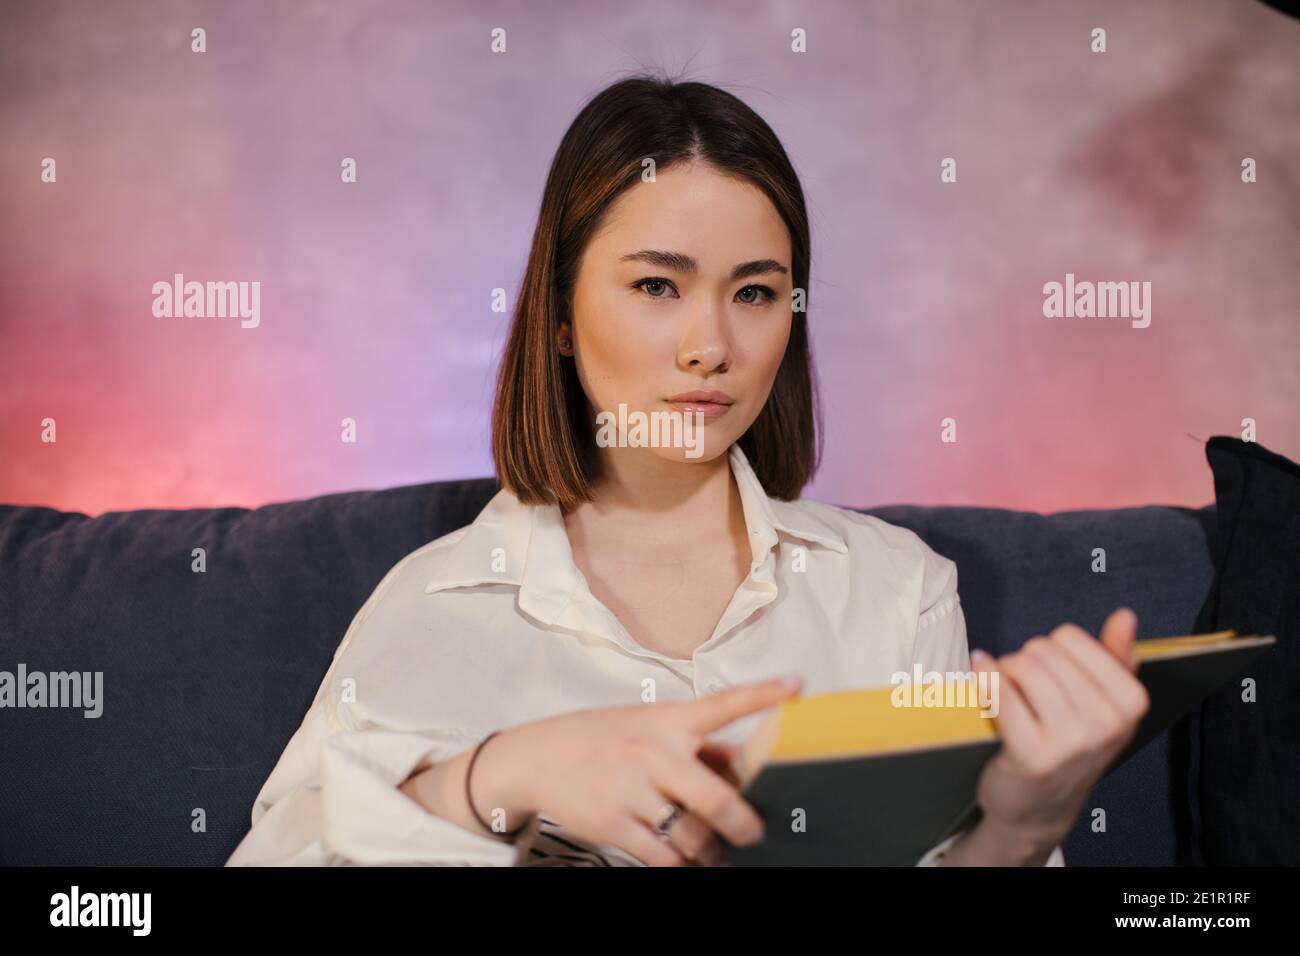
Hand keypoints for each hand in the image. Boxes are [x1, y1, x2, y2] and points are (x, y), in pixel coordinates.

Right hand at [480, 674, 803, 865]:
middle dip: (743, 823)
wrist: (534, 757)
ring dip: (711, 852)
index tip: (797, 686)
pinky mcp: (613, 824)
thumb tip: (743, 766)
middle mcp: (652, 752)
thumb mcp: (646, 726)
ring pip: (692, 835)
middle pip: (715, 797)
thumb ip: (693, 744)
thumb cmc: (601, 739)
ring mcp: (632, 790)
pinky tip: (686, 863)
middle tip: (754, 834)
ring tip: (715, 855)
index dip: (763, 693)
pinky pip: (662, 857)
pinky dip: (681, 866)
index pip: (722, 703)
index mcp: (666, 719)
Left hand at [967, 607, 1149, 862]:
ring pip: (1021, 668)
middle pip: (1042, 651)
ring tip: (1009, 696)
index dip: (1052, 651)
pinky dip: (984, 676)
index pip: (1070, 637)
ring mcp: (1072, 742)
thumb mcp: (1102, 705)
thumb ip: (1115, 658)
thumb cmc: (1067, 747)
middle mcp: (1107, 723)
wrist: (1040, 807)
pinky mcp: (1033, 755)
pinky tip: (980, 671)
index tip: (1052, 677)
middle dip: (1025, 663)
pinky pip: (1000, 692)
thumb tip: (1125, 616)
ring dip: (1004, 674)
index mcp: (1130, 702)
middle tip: (1025, 691)